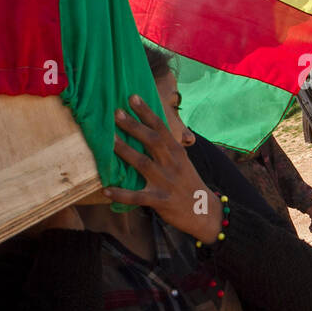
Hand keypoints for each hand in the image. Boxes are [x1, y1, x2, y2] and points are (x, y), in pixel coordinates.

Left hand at [104, 94, 224, 244]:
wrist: (204, 212)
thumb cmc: (189, 184)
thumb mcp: (183, 162)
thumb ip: (169, 147)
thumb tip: (153, 129)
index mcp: (177, 152)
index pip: (161, 128)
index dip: (147, 112)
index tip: (133, 97)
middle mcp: (172, 164)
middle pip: (151, 141)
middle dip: (134, 126)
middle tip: (116, 113)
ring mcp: (165, 182)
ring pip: (143, 164)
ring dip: (125, 151)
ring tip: (108, 141)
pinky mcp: (159, 200)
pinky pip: (137, 197)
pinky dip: (122, 194)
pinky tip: (106, 190)